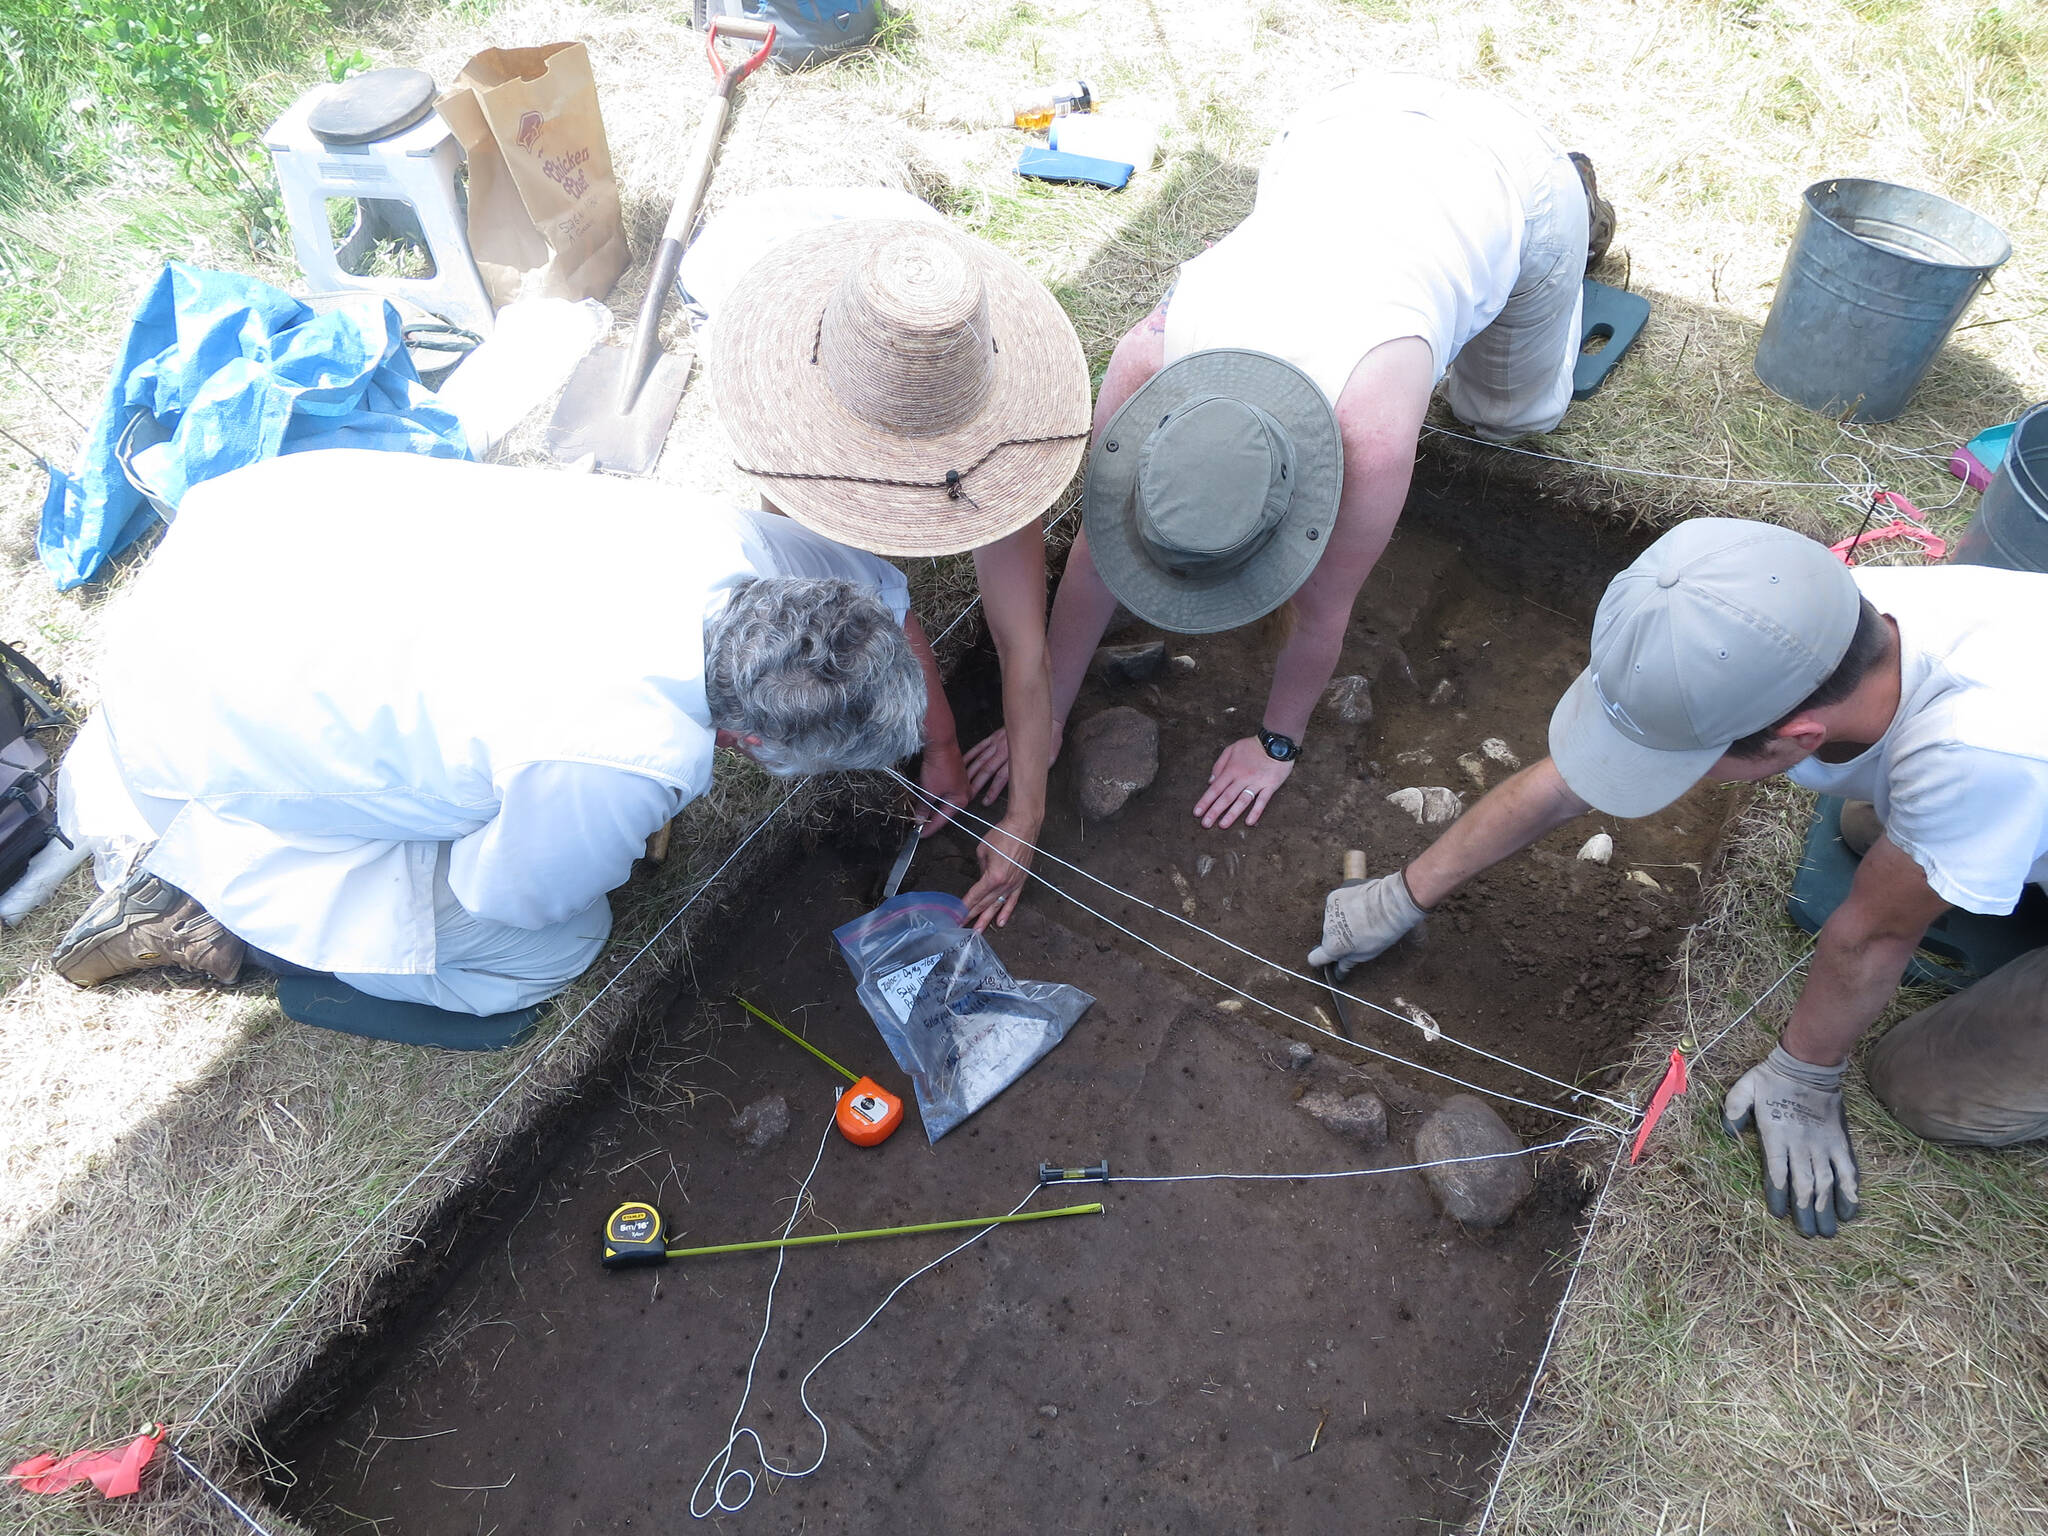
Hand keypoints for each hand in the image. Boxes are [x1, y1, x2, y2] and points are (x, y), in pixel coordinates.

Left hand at [918, 739, 968, 836]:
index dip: (930, 828)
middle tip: (917, 823)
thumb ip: (924, 808)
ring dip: (929, 803)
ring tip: (917, 808)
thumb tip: (919, 820)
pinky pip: (941, 789)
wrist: (941, 744)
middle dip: (929, 815)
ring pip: (941, 799)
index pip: (943, 820)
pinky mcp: (953, 775)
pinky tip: (922, 792)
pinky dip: (931, 792)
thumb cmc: (940, 767)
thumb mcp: (928, 792)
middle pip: (943, 810)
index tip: (920, 834)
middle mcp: (963, 793)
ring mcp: (959, 783)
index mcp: (961, 800)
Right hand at [961, 721, 1064, 807]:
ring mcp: (998, 743)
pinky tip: (963, 763)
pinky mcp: (994, 737)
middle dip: (977, 784)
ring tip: (963, 784)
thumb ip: (1038, 773)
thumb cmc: (1048, 741)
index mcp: (1018, 757)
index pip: (1002, 777)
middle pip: (988, 769)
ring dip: (971, 772)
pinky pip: (979, 747)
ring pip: (981, 759)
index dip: (993, 790)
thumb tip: (1033, 789)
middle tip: (969, 796)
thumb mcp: (1049, 760)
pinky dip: (970, 755)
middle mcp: (1005, 750)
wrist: (1044, 719)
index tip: (986, 801)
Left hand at [963, 813, 1035, 931]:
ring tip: (977, 931)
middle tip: (962, 926)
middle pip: (984, 904)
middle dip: (972, 916)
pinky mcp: (1021, 882)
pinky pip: (1012, 901)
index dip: (964, 907)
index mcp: (992, 876)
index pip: (975, 895)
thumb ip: (981, 869)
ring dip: (987, 919)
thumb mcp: (982, 851)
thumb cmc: (1002, 835)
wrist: (1023, 827)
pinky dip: (1006, 912)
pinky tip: (1000, 923)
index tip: (956, 916)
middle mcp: (1003, 884)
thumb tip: (982, 878)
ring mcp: (1013, 884)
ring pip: (997, 906)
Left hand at [1195, 736, 1293, 828]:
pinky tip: (1249, 822)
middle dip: (1214, 811)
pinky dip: (1256, 812)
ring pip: (1242, 801)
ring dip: (1232, 814)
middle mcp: (1242, 778)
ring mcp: (1257, 783)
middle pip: (1226, 797)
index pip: (1215, 788)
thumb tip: (1210, 781)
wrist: (1277, 742)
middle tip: (1205, 824)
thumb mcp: (1232, 749)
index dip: (1205, 801)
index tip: (1197, 813)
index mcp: (1232, 769)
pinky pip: (1263, 801)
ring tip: (1222, 825)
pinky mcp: (1270, 786)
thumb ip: (1219, 765)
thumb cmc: (1253, 746)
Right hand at [1307, 871, 1424, 973]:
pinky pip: (1335, 906)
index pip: (1315, 958)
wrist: (1389, 904)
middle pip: (1328, 937)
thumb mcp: (1367, 953)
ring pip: (1332, 920)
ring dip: (1341, 920)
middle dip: (1338, 936)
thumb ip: (1349, 961)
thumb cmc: (1381, 931)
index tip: (1326, 959)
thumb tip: (1340, 969)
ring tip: (1360, 918)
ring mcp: (1328, 911)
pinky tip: (1356, 906)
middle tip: (1357, 934)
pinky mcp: (1334, 896)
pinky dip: (1343, 907)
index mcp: (1333, 946)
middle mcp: (1326, 929)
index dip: (1320, 959)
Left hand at [1721, 1046, 1860, 1237]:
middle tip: (1809, 1235)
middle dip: (1805, 1212)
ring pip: (1826, 1182)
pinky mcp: (1839, 1141)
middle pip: (1804, 1184)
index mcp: (1777, 1136)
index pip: (1777, 1173)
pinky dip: (1850, 1190)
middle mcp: (1801, 1145)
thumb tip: (1727, 1131)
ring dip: (1827, 1208)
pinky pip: (1848, 1169)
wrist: (1807, 1065)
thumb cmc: (1771, 1079)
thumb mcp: (1743, 1089)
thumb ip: (1733, 1110)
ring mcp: (1823, 1144)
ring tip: (1829, 1231)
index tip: (1779, 1215)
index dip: (1778, 1195)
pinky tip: (1852, 1208)